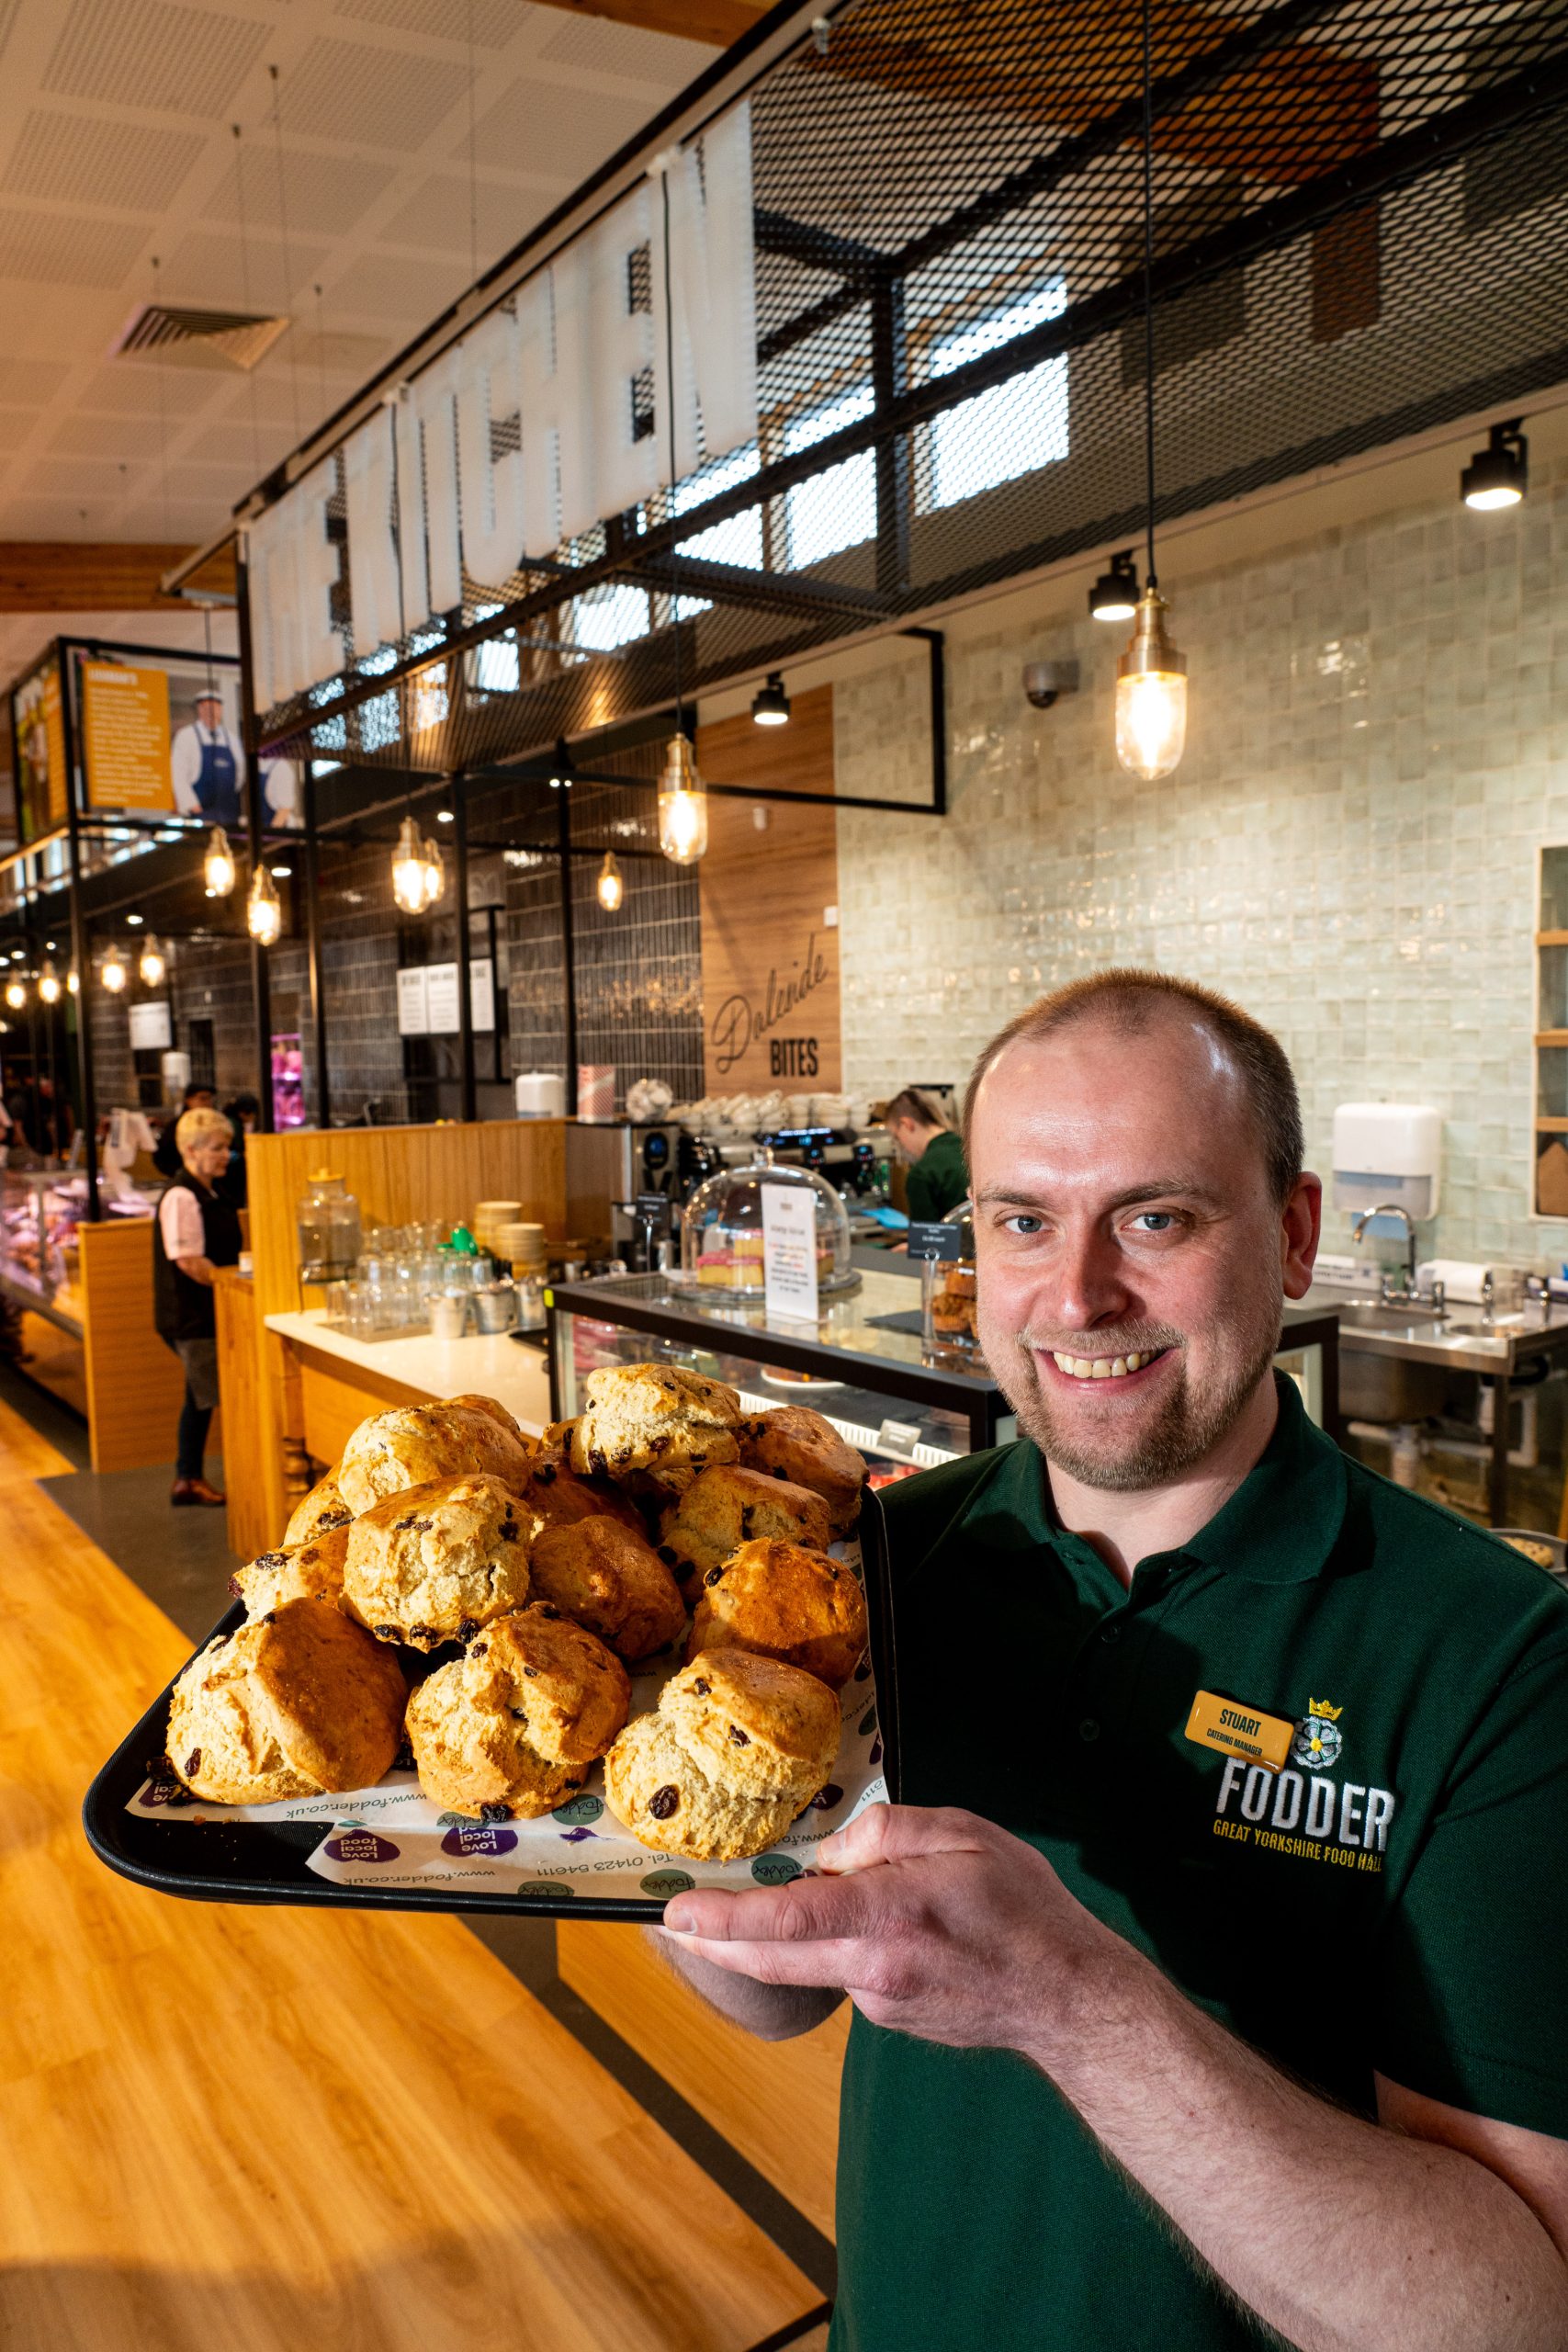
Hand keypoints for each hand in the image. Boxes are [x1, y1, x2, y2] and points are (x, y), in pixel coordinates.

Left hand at [663, 1803, 1115, 2054]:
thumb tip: (832, 1852)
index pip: (788, 1919)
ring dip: (790, 1936)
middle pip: (773, 1958)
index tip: (677, 1914)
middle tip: (674, 1921)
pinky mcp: (889, 2019)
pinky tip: (887, 1929)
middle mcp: (874, 1972)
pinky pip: (847, 1972)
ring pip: (811, 1963)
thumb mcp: (964, 1836)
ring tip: (819, 1901)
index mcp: (889, 1918)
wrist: (1068, 1998)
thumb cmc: (1024, 1908)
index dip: (725, 1919)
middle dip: (718, 1940)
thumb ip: (889, 1830)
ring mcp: (879, 2004)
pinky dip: (841, 1947)